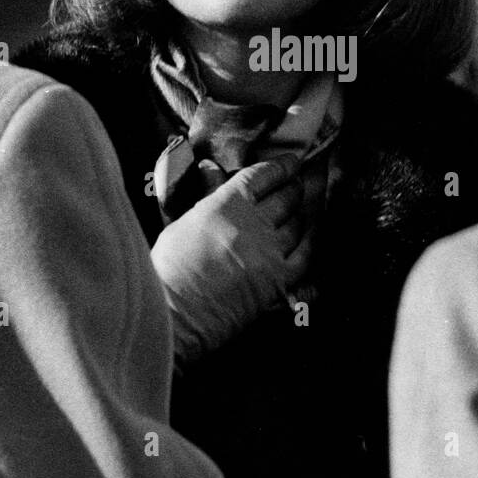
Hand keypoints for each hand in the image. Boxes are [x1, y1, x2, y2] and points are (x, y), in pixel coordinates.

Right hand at [151, 154, 313, 366]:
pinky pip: (306, 257)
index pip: (263, 176)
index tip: (292, 162)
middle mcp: (255, 223)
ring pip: (297, 225)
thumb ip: (201, 194)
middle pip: (286, 198)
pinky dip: (310, 245)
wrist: (175, 315)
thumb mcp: (178, 222)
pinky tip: (310, 241)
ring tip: (303, 210)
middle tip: (300, 183)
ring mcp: (271, 252)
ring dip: (302, 214)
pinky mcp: (279, 282)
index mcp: (228, 204)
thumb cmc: (167, 269)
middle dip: (295, 187)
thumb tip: (209, 167)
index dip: (281, 166)